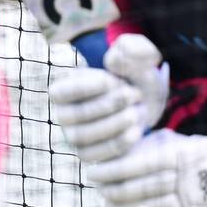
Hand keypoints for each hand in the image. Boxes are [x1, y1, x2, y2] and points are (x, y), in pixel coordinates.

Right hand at [49, 34, 167, 162]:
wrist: (147, 103)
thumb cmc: (135, 76)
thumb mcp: (137, 57)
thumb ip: (128, 50)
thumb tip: (111, 60)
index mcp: (64, 88)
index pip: (59, 92)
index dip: (87, 87)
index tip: (116, 80)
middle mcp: (63, 114)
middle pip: (74, 115)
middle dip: (107, 105)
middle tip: (134, 95)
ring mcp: (73, 137)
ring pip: (83, 137)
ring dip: (114, 124)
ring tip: (138, 112)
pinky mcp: (88, 154)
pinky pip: (95, 155)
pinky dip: (117, 145)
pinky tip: (136, 132)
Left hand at [86, 130, 206, 206]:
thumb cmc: (186, 152)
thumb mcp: (167, 141)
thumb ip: (140, 149)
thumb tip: (107, 159)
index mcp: (177, 155)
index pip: (137, 165)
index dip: (111, 171)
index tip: (93, 172)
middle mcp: (184, 178)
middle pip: (139, 189)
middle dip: (113, 190)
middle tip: (98, 188)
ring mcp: (189, 201)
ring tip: (107, 202)